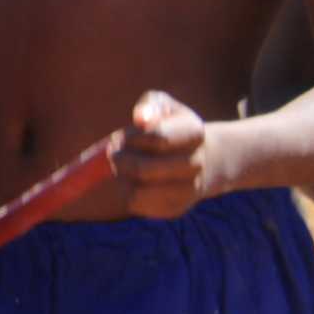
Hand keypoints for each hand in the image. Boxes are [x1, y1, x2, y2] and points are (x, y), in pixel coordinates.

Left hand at [115, 91, 221, 217]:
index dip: (130, 138)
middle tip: (115, 153)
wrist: (198, 160)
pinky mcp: (175, 208)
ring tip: (125, 168)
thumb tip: (142, 117)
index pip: (155, 137)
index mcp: (194, 133)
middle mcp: (196, 163)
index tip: (124, 137)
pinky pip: (138, 205)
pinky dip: (127, 193)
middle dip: (120, 160)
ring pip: (137, 191)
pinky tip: (134, 183)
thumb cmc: (169, 128)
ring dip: (122, 178)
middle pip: (142, 169)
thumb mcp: (162, 107)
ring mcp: (188, 189)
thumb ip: (151, 105)